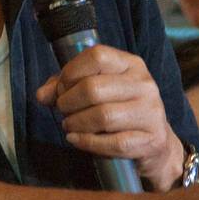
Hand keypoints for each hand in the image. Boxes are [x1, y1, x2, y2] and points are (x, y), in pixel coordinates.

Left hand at [35, 45, 179, 188]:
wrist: (156, 144)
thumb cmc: (120, 112)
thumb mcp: (98, 91)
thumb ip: (67, 87)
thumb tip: (43, 95)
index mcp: (131, 64)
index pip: (96, 56)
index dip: (71, 72)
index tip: (62, 88)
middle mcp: (144, 84)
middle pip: (93, 88)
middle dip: (68, 102)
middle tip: (63, 111)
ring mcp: (151, 112)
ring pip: (102, 116)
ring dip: (76, 123)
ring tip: (69, 126)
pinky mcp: (151, 139)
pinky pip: (112, 143)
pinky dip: (87, 142)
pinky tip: (77, 139)